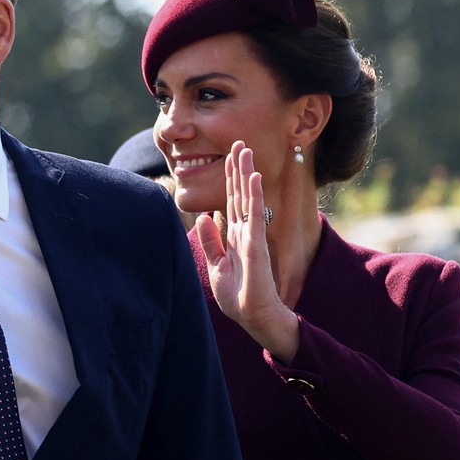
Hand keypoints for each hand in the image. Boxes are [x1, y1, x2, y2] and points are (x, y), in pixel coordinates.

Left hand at [195, 141, 298, 358]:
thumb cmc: (237, 296)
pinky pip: (255, 215)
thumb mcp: (216, 265)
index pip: (232, 201)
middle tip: (239, 142)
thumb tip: (203, 217)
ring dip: (246, 174)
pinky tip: (253, 177)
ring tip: (245, 150)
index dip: (230, 180)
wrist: (252, 317)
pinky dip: (254, 195)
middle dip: (238, 169)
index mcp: (235, 236)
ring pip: (248, 198)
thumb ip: (211, 241)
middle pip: (241, 194)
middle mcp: (245, 231)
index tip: (228, 157)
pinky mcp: (256, 244)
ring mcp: (252, 236)